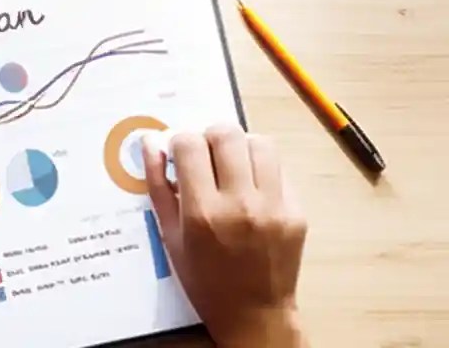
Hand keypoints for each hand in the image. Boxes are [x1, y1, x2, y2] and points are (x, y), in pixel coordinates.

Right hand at [143, 125, 308, 347]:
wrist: (254, 313)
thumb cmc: (204, 278)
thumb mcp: (170, 235)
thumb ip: (158, 185)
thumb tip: (151, 143)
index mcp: (202, 212)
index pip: (190, 144)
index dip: (180, 142)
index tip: (180, 155)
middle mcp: (240, 204)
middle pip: (227, 134)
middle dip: (210, 136)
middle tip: (206, 154)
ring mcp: (274, 207)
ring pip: (260, 143)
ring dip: (240, 147)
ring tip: (232, 166)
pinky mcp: (297, 211)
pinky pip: (279, 170)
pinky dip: (261, 170)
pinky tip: (251, 189)